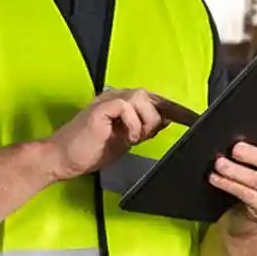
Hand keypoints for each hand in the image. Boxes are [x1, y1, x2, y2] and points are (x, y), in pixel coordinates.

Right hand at [45, 88, 167, 180]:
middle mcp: (115, 96)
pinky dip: (132, 123)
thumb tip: (164, 121)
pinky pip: (127, 106)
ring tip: (130, 138)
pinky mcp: (101, 107)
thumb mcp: (124, 141)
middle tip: (143, 137)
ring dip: (144, 122)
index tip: (195, 119)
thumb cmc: (88, 151)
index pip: (154, 101)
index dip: (176, 109)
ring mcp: (107, 100)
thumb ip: (142, 129)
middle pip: (151, 97)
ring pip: (142, 98)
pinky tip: (124, 137)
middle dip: (156, 118)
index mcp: (121, 103)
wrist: (62, 159)